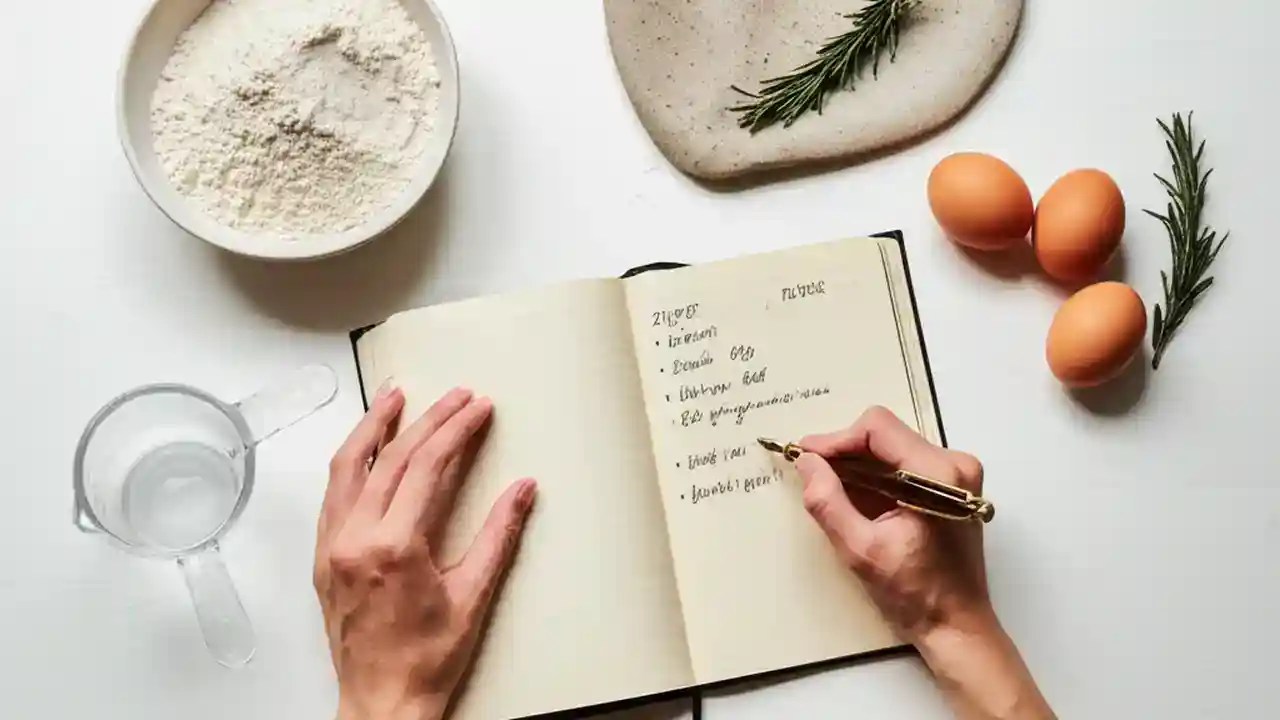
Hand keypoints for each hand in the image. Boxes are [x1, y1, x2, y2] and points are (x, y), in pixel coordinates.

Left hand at [315, 386, 536, 719]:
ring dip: (374, 428)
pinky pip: (333, 495)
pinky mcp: (324, 558)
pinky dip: (353, 463)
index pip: (427, 467)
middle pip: (391, 459)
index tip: (477, 408)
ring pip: (348, 468)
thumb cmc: (426, 661)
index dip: (456, 430)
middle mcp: (356, 539)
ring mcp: (334, 547)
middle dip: (428, 420)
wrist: (383, 703)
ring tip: (395, 397)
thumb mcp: (473, 596)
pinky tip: (368, 449)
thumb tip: (522, 490)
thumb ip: (499, 535)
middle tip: (455, 396)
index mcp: (394, 546)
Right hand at [797, 406, 1052, 719]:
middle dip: (845, 452)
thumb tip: (805, 462)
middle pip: (885, 434)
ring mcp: (957, 474)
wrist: (957, 625)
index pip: (877, 428)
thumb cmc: (915, 595)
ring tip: (832, 490)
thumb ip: (828, 501)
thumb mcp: (861, 551)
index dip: (835, 440)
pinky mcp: (952, 486)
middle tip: (813, 475)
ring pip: (892, 447)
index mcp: (938, 474)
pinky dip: (876, 476)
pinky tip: (858, 499)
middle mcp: (955, 464)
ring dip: (858, 465)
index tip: (806, 459)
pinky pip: (904, 463)